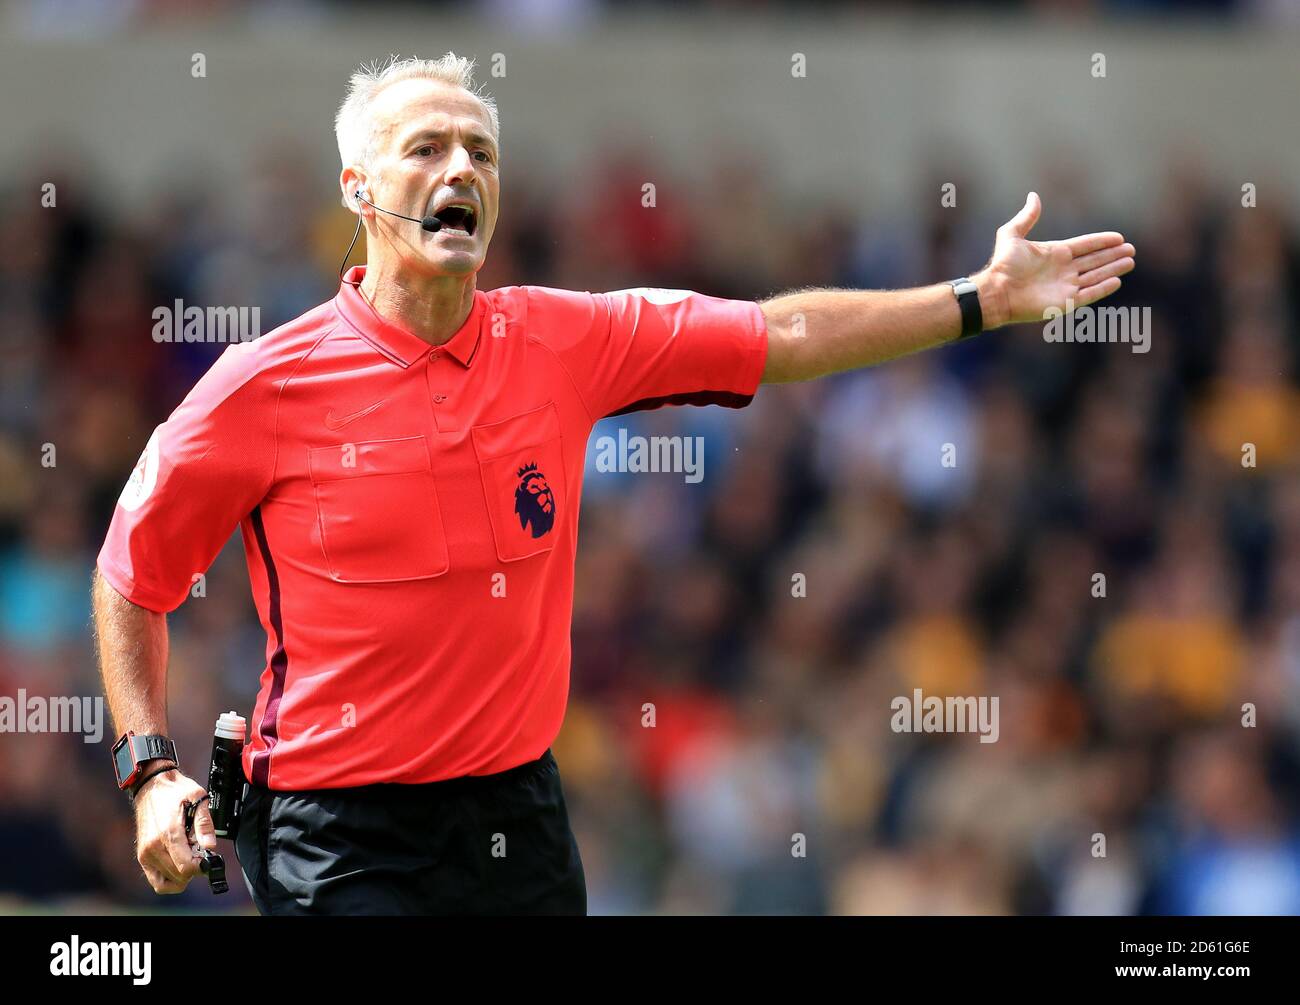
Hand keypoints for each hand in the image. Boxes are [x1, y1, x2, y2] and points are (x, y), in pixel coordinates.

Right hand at [133, 767, 216, 893]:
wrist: (151, 786)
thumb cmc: (175, 791)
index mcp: (169, 833)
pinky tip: (179, 867)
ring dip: (183, 874)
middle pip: (179, 876)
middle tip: (199, 852)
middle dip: (194, 868)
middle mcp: (153, 847)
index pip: (186, 867)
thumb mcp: (198, 798)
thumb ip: (204, 824)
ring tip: (188, 855)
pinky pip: (156, 881)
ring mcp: (146, 854)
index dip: (201, 866)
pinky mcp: (142, 856)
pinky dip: (170, 880)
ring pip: (169, 881)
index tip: (207, 857)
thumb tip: (210, 847)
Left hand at [973, 192, 1135, 328]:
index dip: (1101, 241)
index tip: (1119, 237)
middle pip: (1094, 260)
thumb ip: (1026, 217)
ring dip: (1113, 269)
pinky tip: (1117, 280)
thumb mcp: (1012, 234)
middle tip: (1132, 249)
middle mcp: (1062, 270)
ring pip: (1095, 276)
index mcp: (1055, 253)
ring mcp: (1065, 287)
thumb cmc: (1002, 265)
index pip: (1085, 246)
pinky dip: (1103, 288)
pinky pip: (1089, 294)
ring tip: (1130, 261)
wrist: (996, 291)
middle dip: (1113, 255)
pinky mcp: (1064, 303)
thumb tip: (1034, 196)